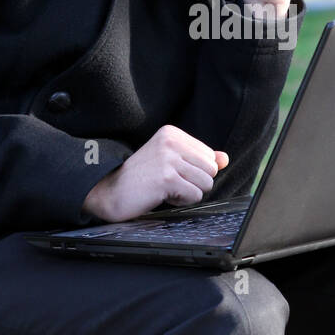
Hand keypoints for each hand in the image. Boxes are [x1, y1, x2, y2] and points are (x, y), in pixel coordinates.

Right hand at [81, 125, 229, 222]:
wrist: (109, 190)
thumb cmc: (141, 178)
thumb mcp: (171, 161)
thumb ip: (198, 158)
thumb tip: (225, 158)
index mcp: (172, 133)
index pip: (209, 156)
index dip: (194, 171)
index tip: (170, 172)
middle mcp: (170, 142)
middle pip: (211, 169)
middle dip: (195, 183)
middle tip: (169, 183)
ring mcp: (168, 159)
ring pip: (206, 183)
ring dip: (188, 193)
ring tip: (165, 189)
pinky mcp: (167, 178)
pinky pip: (194, 195)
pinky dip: (181, 201)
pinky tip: (161, 196)